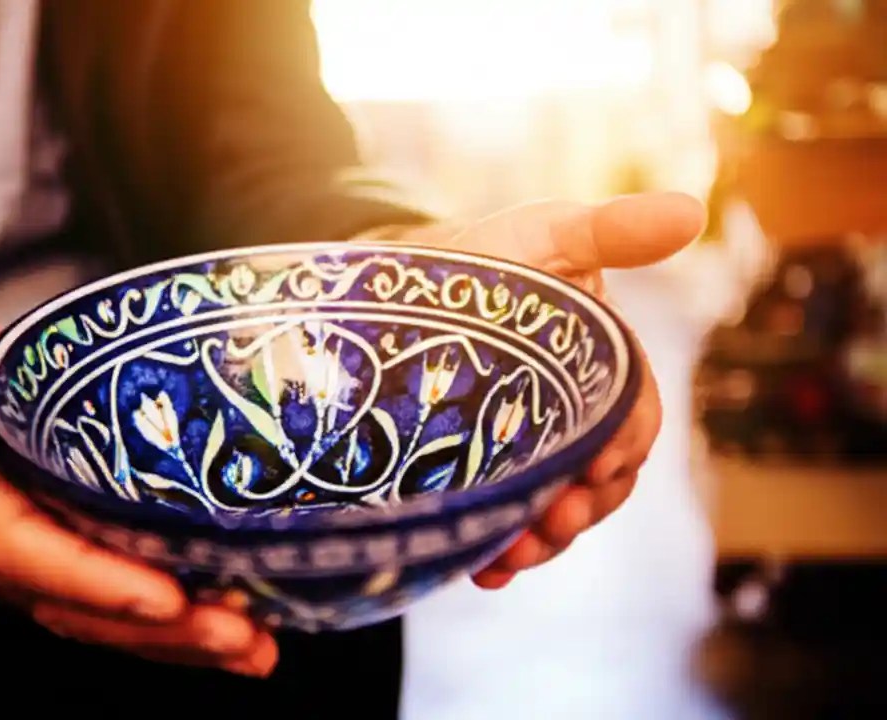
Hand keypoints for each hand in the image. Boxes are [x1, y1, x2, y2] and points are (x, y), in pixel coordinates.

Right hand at [0, 289, 277, 676]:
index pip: (20, 548)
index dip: (91, 578)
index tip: (163, 594)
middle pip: (69, 601)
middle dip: (156, 626)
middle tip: (240, 633)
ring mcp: (13, 563)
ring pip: (93, 618)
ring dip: (174, 640)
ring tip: (252, 646)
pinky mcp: (48, 562)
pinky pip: (105, 606)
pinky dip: (168, 628)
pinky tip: (235, 634)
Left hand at [391, 191, 705, 587]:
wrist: (397, 285)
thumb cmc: (486, 255)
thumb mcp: (549, 234)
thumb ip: (611, 232)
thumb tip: (690, 213)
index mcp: (601, 370)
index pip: (632, 420)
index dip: (626, 446)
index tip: (603, 465)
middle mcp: (570, 419)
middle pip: (597, 481)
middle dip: (583, 508)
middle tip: (555, 523)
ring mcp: (523, 452)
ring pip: (552, 509)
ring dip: (542, 538)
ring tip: (512, 554)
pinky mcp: (476, 473)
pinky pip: (499, 521)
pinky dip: (498, 549)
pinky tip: (485, 568)